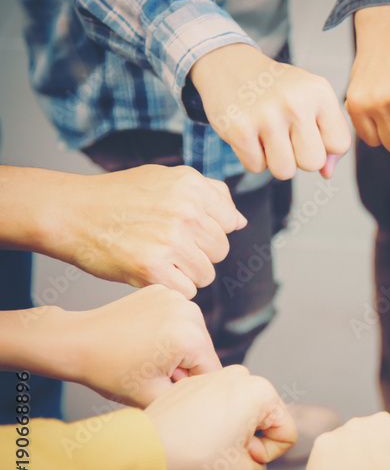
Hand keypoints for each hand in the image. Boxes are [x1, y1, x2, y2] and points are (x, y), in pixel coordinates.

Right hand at [46, 164, 244, 298]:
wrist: (70, 212)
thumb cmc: (118, 197)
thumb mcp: (165, 179)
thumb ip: (208, 194)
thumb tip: (239, 221)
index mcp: (191, 185)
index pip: (230, 221)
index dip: (210, 229)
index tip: (185, 228)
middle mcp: (185, 211)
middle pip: (221, 250)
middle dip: (200, 253)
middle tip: (168, 246)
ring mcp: (170, 240)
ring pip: (206, 274)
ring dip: (186, 273)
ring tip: (160, 259)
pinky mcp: (152, 268)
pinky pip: (187, 291)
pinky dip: (172, 288)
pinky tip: (153, 273)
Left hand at [65, 285, 220, 406]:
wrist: (76, 341)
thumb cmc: (110, 371)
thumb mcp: (154, 396)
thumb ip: (189, 399)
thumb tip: (212, 398)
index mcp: (190, 338)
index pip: (213, 372)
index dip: (190, 385)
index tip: (163, 385)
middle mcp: (190, 311)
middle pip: (204, 351)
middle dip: (186, 365)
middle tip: (152, 369)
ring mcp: (176, 297)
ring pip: (194, 334)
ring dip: (180, 348)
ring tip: (148, 353)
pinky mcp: (164, 291)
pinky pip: (180, 318)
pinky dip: (169, 330)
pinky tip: (146, 336)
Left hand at [145, 365, 296, 469]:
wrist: (146, 449)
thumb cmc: (194, 458)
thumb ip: (263, 464)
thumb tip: (251, 453)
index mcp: (261, 391)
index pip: (285, 433)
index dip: (268, 454)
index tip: (241, 457)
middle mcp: (241, 375)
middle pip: (264, 419)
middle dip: (250, 440)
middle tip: (223, 453)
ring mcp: (215, 376)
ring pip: (240, 412)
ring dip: (231, 431)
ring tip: (206, 444)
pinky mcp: (193, 384)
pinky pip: (216, 406)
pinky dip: (210, 422)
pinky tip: (193, 436)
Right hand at [191, 43, 351, 179]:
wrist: (230, 65)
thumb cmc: (277, 88)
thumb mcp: (311, 100)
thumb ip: (328, 136)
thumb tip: (327, 173)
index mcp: (319, 92)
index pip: (339, 144)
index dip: (325, 145)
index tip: (310, 130)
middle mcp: (295, 102)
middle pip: (313, 163)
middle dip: (300, 156)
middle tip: (287, 136)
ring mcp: (266, 116)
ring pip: (285, 171)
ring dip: (277, 161)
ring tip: (269, 137)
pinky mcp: (239, 130)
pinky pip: (256, 167)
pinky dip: (253, 157)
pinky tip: (251, 134)